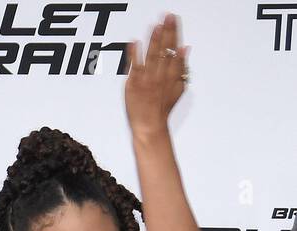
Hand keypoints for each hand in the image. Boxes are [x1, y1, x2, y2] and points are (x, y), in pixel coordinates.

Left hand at [125, 13, 187, 136]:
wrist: (149, 125)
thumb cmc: (162, 108)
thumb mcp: (178, 88)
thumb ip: (182, 67)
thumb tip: (186, 48)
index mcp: (172, 75)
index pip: (175, 49)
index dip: (174, 33)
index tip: (174, 19)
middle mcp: (160, 76)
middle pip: (164, 50)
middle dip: (166, 32)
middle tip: (166, 17)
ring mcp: (146, 80)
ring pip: (151, 56)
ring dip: (153, 40)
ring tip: (155, 26)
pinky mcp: (132, 85)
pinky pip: (133, 67)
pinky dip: (134, 55)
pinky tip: (134, 42)